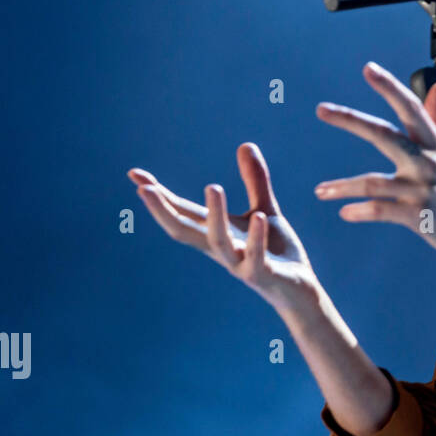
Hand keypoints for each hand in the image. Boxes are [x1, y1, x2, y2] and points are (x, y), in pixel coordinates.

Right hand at [128, 142, 321, 314]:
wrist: (300, 291)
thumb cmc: (278, 252)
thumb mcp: (264, 209)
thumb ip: (254, 181)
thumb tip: (245, 144)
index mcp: (218, 232)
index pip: (182, 212)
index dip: (160, 195)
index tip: (135, 175)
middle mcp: (222, 249)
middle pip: (184, 231)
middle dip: (163, 211)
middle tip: (143, 189)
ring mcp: (240, 263)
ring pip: (218, 242)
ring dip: (215, 215)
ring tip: (213, 186)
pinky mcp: (263, 275)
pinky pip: (255, 258)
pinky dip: (256, 238)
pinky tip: (259, 218)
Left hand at [314, 62, 435, 268]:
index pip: (411, 108)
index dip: (389, 87)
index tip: (369, 69)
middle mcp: (428, 163)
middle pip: (382, 134)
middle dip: (350, 120)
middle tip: (322, 109)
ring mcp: (421, 190)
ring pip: (371, 182)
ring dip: (341, 186)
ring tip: (319, 190)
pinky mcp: (417, 216)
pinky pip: (379, 210)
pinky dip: (359, 211)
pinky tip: (345, 213)